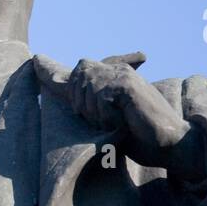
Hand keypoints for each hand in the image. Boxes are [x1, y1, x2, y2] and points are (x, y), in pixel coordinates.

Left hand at [33, 51, 205, 180]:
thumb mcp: (108, 123)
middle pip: (79, 73)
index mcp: (114, 79)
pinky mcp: (126, 85)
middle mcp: (118, 72)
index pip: (81, 69)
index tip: (35, 62)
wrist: (171, 143)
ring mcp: (123, 76)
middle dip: (80, 101)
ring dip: (95, 113)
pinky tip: (122, 121)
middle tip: (102, 121)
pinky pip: (100, 98)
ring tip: (115, 123)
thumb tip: (72, 105)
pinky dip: (106, 115)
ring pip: (87, 88)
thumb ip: (92, 109)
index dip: (54, 70)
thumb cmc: (142, 137)